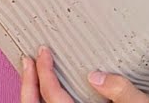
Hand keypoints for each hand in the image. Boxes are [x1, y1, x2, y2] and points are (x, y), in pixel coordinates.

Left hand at [20, 46, 148, 102]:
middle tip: (27, 60)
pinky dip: (41, 101)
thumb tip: (97, 76)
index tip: (42, 51)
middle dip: (28, 83)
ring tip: (30, 73)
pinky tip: (43, 90)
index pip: (54, 97)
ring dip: (31, 93)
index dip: (44, 73)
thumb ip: (121, 90)